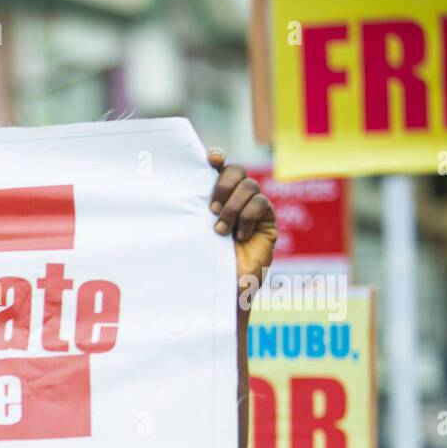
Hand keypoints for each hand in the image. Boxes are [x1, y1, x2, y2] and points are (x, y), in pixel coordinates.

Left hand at [207, 150, 276, 291]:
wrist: (226, 289)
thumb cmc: (205, 264)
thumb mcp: (194, 234)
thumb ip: (193, 213)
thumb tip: (178, 193)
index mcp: (215, 198)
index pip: (219, 168)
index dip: (217, 158)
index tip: (211, 158)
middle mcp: (235, 199)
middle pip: (236, 170)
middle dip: (223, 186)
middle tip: (211, 210)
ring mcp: (253, 209)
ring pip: (249, 186)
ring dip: (232, 208)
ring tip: (221, 231)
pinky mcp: (268, 221)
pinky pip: (261, 204)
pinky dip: (248, 218)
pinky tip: (240, 236)